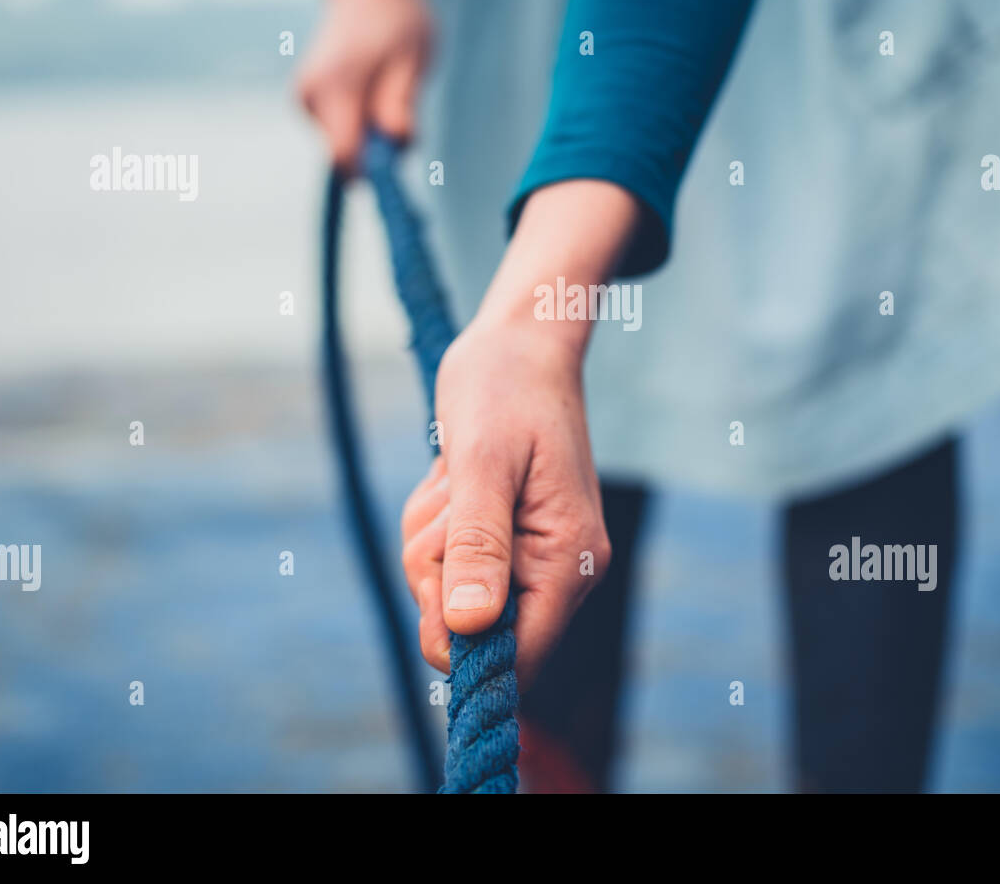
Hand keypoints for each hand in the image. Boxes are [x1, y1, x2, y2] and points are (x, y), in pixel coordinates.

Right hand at [297, 0, 432, 167]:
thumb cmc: (399, 17)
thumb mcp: (414, 60)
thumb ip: (401, 104)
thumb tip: (395, 144)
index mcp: (334, 86)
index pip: (346, 158)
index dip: (376, 173)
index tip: (401, 161)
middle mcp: (309, 95)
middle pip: (346, 156)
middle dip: (379, 150)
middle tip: (404, 109)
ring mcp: (304, 98)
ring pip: (344, 145)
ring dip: (374, 133)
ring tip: (390, 87)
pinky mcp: (308, 100)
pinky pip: (341, 131)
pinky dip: (363, 122)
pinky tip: (373, 87)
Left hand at [400, 319, 609, 686]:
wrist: (518, 342)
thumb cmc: (506, 388)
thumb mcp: (483, 461)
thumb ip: (478, 545)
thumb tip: (471, 628)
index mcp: (570, 558)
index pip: (520, 657)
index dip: (464, 644)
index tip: (435, 574)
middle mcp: (560, 569)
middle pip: (472, 631)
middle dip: (437, 572)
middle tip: (448, 502)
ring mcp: (532, 556)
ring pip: (447, 597)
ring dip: (429, 541)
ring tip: (453, 479)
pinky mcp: (504, 540)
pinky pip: (444, 565)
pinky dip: (432, 528)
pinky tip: (451, 481)